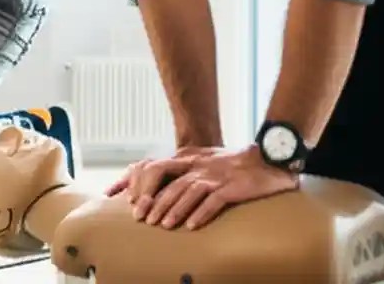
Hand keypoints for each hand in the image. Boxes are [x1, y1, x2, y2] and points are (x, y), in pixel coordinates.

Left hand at [122, 146, 299, 229]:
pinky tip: (191, 225)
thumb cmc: (233, 163)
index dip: (132, 180)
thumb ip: (182, 168)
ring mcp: (214, 175)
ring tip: (162, 225)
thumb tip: (158, 183)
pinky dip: (201, 213)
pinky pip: (213, 201)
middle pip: (166, 180)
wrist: (268, 158)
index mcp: (186, 157)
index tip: (115, 194)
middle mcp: (197, 164)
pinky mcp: (232, 186)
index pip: (152, 166)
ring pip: (187, 191)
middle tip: (141, 218)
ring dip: (173, 209)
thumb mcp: (203, 159)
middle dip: (151, 200)